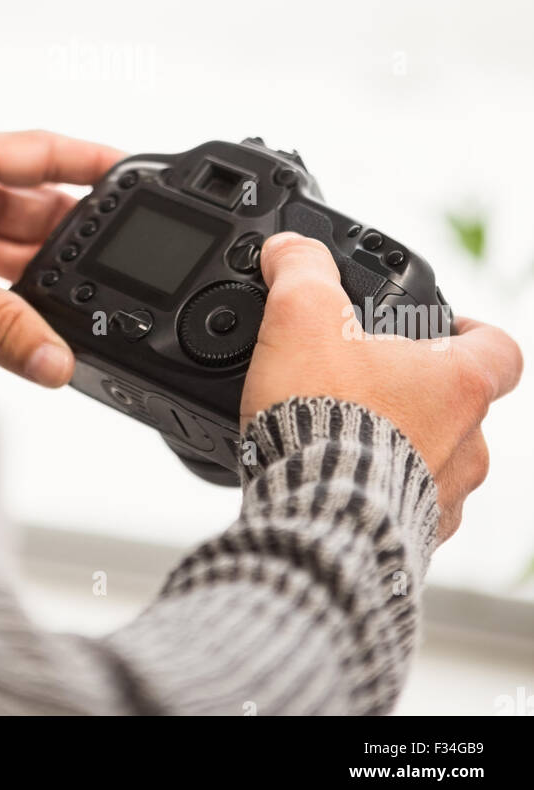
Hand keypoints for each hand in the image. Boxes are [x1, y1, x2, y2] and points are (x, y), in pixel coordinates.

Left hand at [0, 130, 122, 384]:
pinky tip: (48, 322)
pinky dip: (19, 304)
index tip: (134, 173)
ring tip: (91, 296)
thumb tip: (55, 358)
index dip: (89, 161)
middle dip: (74, 231)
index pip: (37, 151)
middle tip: (122, 255)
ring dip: (47, 274)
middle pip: (33, 204)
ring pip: (15, 248)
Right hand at [242, 232, 522, 541]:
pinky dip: (377, 491)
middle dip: (416, 390)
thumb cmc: (322, 423)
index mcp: (458, 384)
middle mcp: (467, 445)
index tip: (450, 325)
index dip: (476, 330)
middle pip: (460, 406)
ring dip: (400, 444)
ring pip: (436, 460)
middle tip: (367, 378)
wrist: (311, 520)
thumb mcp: (302, 315)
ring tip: (345, 434)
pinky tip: (334, 479)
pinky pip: (404, 508)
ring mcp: (443, 499)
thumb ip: (301, 269)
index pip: (499, 348)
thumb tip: (290, 249)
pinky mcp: (411, 540)